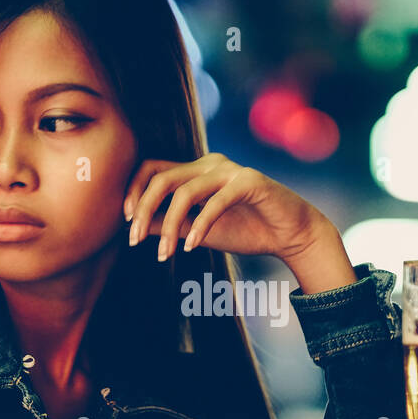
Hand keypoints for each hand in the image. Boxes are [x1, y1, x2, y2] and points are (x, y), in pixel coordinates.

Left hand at [124, 152, 323, 262]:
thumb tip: (137, 227)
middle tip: (135, 241)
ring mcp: (230, 171)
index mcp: (196, 171)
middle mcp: (210, 164)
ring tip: (165, 253)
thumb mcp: (198, 231)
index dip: (134, 192)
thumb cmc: (246, 230)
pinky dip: (200, 226)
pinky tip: (191, 247)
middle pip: (162, 178)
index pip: (153, 169)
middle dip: (143, 210)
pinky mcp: (250, 182)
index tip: (126, 222)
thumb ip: (170, 225)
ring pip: (185, 192)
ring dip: (170, 225)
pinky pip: (215, 202)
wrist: (291, 235)